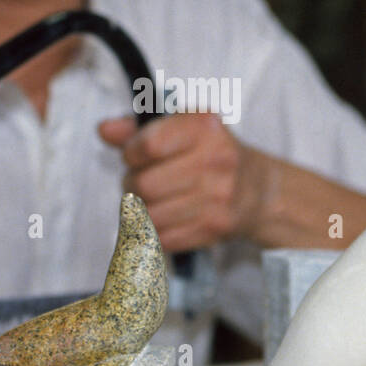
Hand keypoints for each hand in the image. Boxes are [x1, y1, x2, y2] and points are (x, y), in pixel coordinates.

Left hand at [97, 113, 265, 251]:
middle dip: (132, 186)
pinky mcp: (214, 228)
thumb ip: (139, 128)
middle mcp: (215, 160)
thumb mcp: (183, 127)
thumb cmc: (213, 154)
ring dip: (141, 211)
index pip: (148, 146)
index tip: (135, 156)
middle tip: (141, 182)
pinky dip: (156, 231)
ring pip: (150, 215)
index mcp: (204, 127)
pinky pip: (163, 237)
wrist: (259, 190)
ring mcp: (217, 197)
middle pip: (144, 185)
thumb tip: (106, 130)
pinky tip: (167, 217)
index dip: (131, 154)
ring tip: (153, 200)